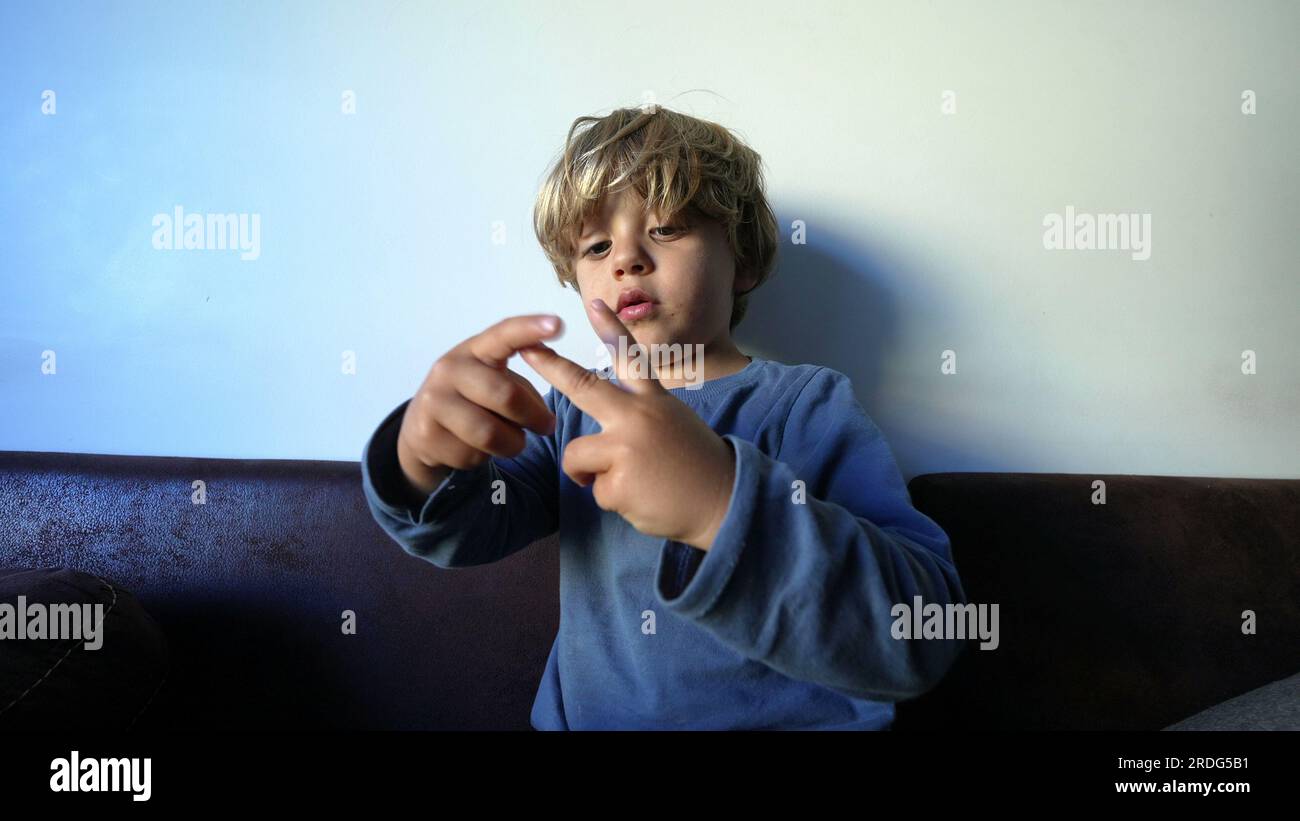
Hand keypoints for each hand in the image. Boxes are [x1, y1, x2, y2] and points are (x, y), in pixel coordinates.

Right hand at [397, 314, 563, 494]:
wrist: (421, 429)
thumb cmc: (472, 400)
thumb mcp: (493, 382)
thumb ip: (519, 386)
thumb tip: (544, 408)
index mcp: (473, 350)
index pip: (502, 334)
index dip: (530, 329)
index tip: (558, 324)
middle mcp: (449, 369)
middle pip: (506, 396)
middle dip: (534, 416)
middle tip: (547, 426)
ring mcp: (434, 401)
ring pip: (491, 433)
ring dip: (513, 443)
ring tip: (514, 440)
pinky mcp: (426, 435)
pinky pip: (473, 455)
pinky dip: (486, 458)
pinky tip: (477, 448)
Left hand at [518, 299, 735, 550]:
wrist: (725, 502)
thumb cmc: (698, 467)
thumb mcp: (675, 423)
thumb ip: (641, 415)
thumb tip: (606, 424)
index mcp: (654, 402)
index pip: (630, 358)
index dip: (611, 329)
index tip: (594, 303)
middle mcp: (638, 417)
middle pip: (583, 386)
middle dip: (551, 367)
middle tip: (527, 350)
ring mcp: (626, 448)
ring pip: (576, 456)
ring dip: (590, 475)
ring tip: (631, 483)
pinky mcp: (619, 483)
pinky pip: (595, 491)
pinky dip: (614, 500)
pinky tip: (641, 499)